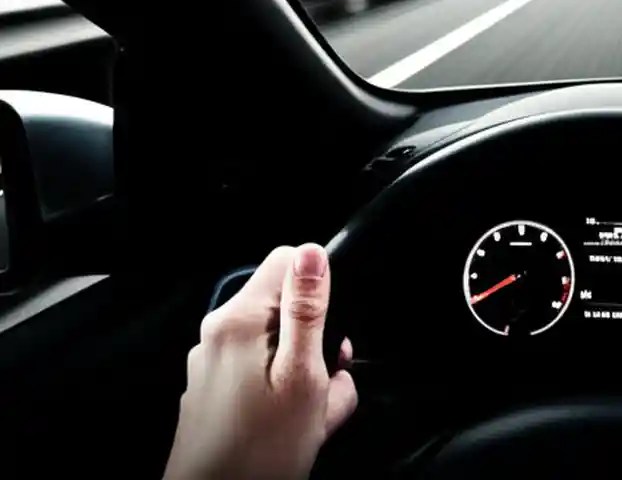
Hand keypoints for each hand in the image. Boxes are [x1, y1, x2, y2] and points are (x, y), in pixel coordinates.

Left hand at [164, 244, 358, 479]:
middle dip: (317, 345)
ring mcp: (213, 366)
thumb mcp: (302, 377)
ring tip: (311, 419)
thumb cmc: (261, 450)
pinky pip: (263, 377)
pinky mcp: (215, 393)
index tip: (328, 335)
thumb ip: (307, 311)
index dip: (318, 291)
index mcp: (237, 322)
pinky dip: (285, 396)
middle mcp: (218, 335)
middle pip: (286, 311)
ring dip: (307, 378)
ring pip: (280, 349)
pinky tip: (292, 429)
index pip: (286, 261)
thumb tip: (311, 250)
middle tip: (323, 390)